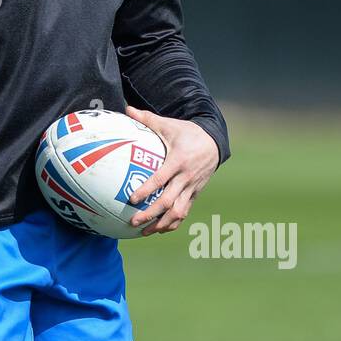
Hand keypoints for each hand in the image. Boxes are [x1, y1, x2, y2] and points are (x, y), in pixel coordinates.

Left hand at [123, 106, 219, 236]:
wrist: (214, 141)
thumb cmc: (186, 132)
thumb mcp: (168, 124)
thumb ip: (146, 118)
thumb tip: (126, 108)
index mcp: (178, 160)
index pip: (161, 179)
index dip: (146, 190)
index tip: (132, 199)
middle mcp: (186, 177)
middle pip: (168, 201)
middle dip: (151, 214)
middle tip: (133, 221)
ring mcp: (192, 187)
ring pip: (178, 211)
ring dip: (161, 224)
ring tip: (144, 232)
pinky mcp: (196, 193)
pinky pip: (185, 211)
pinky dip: (173, 222)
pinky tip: (159, 230)